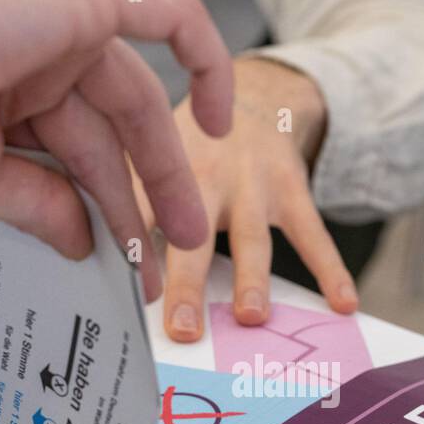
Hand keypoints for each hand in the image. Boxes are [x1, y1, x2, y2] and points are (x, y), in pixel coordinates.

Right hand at [0, 0, 232, 299]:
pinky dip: (204, 59)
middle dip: (144, 201)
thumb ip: (40, 207)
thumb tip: (80, 239)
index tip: (122, 265)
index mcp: (4, 97)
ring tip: (188, 233)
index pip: (75, 160)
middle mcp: (36, 61)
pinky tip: (220, 119)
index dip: (106, 213)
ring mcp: (63, 29)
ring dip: (168, 169)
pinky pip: (168, 18)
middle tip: (168, 259)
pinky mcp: (85, 3)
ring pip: (137, 103)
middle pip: (113, 138)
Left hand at [135, 58, 358, 341]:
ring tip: (251, 316)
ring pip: (252, 238)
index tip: (120, 302)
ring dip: (252, 278)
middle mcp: (204, 177)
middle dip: (187, 282)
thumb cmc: (187, 145)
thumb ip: (121, 201)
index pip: (138, 219)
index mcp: (158, 174)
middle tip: (181, 328)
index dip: (129, 255)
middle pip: (193, 235)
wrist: (255, 95)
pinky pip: (313, 234)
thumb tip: (80, 254)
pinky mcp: (292, 189)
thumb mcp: (146, 153)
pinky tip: (344, 304)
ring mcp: (252, 186)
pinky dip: (331, 269)